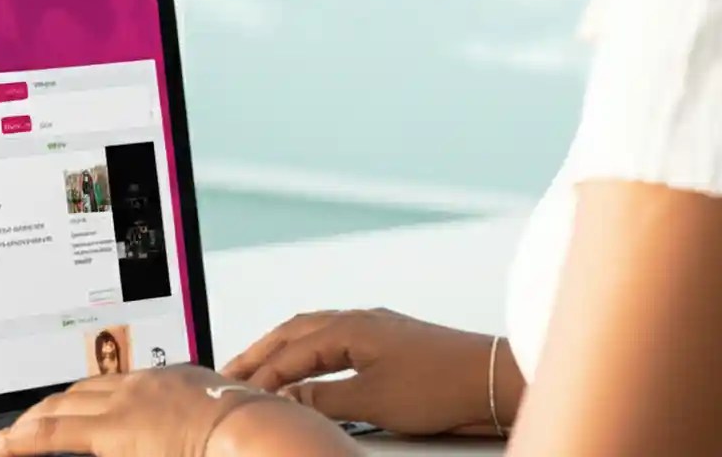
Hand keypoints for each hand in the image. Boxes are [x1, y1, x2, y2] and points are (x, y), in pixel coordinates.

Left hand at [0, 366, 355, 456]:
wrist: (262, 431)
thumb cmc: (256, 436)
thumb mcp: (220, 426)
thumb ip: (194, 429)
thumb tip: (185, 441)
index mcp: (171, 380)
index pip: (112, 386)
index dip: (82, 399)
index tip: (67, 411)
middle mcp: (143, 383)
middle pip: (79, 392)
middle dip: (46, 408)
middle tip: (17, 428)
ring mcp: (125, 402)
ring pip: (58, 408)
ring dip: (23, 426)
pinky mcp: (112, 429)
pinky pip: (50, 433)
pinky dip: (17, 441)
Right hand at [222, 309, 497, 435]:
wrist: (492, 379)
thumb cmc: (440, 386)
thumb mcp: (374, 401)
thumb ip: (324, 399)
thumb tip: (287, 399)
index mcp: (349, 328)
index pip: (289, 352)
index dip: (260, 374)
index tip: (236, 391)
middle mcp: (358, 320)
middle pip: (294, 332)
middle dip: (260, 353)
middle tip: (230, 372)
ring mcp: (375, 328)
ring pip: (313, 333)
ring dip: (283, 351)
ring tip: (259, 368)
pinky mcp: (389, 342)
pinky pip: (335, 342)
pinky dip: (310, 354)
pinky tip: (307, 368)